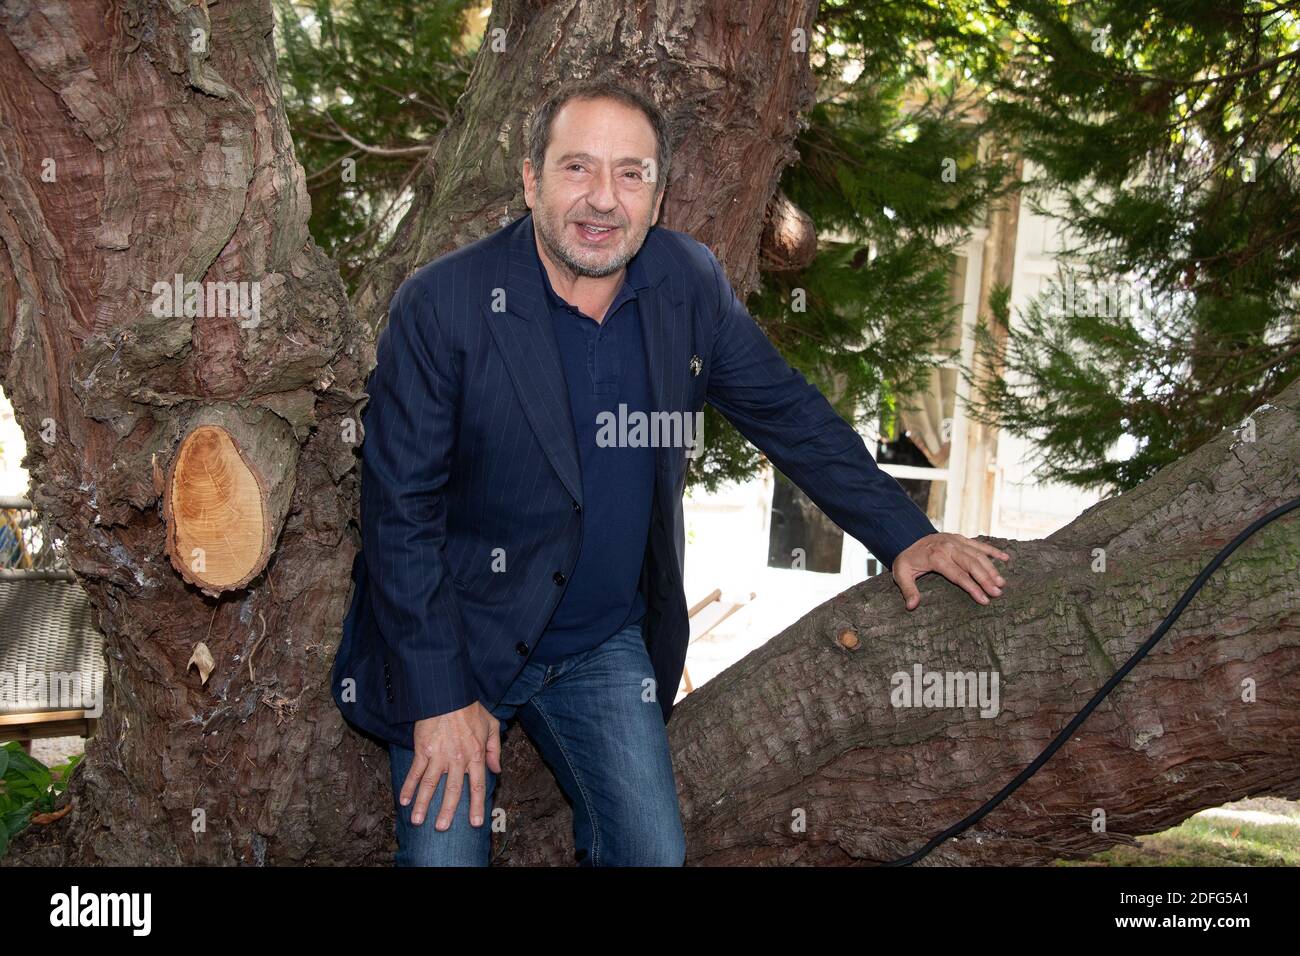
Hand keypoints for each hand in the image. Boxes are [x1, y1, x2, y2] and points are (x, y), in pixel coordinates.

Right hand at [400, 700, 500, 828]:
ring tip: (417, 821)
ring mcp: (439, 755)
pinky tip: (403, 800)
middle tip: (441, 829)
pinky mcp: (423, 749)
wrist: (448, 694)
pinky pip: (415, 771)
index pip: (477, 785)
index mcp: (476, 754)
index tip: (475, 823)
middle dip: (447, 811)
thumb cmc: (470, 708)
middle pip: (452, 790)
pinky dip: (408, 786)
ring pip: (430, 784)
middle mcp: (457, 758)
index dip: (476, 805)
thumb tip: (497, 770)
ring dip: (422, 804)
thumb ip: (495, 749)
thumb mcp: (491, 725)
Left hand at [892, 532, 1010, 610]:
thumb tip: (912, 606)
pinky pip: (979, 544)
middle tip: (998, 593)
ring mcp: (956, 541)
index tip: (984, 600)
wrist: (906, 536)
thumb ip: (907, 590)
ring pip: (978, 555)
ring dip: (992, 568)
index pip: (958, 575)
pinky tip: (1006, 558)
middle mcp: (948, 547)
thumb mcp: (901, 574)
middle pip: (971, 564)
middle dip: (986, 579)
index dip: (972, 588)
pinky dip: (993, 550)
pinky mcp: (961, 538)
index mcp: (936, 557)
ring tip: (1002, 583)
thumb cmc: (906, 559)